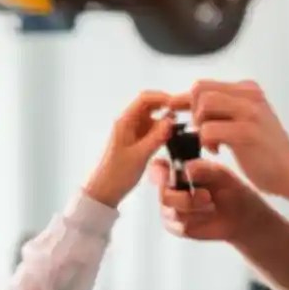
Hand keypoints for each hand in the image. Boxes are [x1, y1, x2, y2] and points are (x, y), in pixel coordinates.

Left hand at [83, 91, 175, 207]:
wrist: (104, 192)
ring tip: (178, 132)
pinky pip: (152, 131)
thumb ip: (157, 137)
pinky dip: (162, 132)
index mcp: (124, 122)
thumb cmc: (116, 174)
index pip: (144, 98)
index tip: (178, 104)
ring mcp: (133, 132)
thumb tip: (171, 120)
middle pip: (150, 106)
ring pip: (153, 118)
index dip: (162, 97)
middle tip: (183, 116)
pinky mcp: (136, 142)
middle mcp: (128, 123)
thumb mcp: (140, 155)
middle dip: (166, 108)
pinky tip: (171, 140)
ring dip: (165, 122)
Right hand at [151, 158, 267, 242]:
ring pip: (171, 212)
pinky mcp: (177, 227)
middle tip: (207, 196)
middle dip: (186, 198)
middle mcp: (170, 190)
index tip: (167, 175)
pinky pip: (179, 227)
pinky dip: (197, 222)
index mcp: (177, 171)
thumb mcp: (221, 174)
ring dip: (195, 210)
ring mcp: (172, 209)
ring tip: (211, 205)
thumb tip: (185, 168)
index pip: (157, 169)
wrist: (242, 215)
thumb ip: (202, 168)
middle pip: (163, 195)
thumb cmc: (230, 189)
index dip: (157, 172)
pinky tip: (207, 216)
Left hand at [178, 79, 288, 197]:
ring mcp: (249, 113)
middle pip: (201, 91)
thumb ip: (222, 109)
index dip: (186, 100)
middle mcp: (250, 96)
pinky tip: (217, 151)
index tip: (178, 114)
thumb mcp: (246, 121)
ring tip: (210, 142)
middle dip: (193, 113)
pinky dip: (206, 142)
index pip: (205, 85)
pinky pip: (209, 130)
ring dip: (200, 126)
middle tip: (201, 132)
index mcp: (249, 90)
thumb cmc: (267, 152)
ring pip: (204, 106)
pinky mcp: (246, 133)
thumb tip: (187, 104)